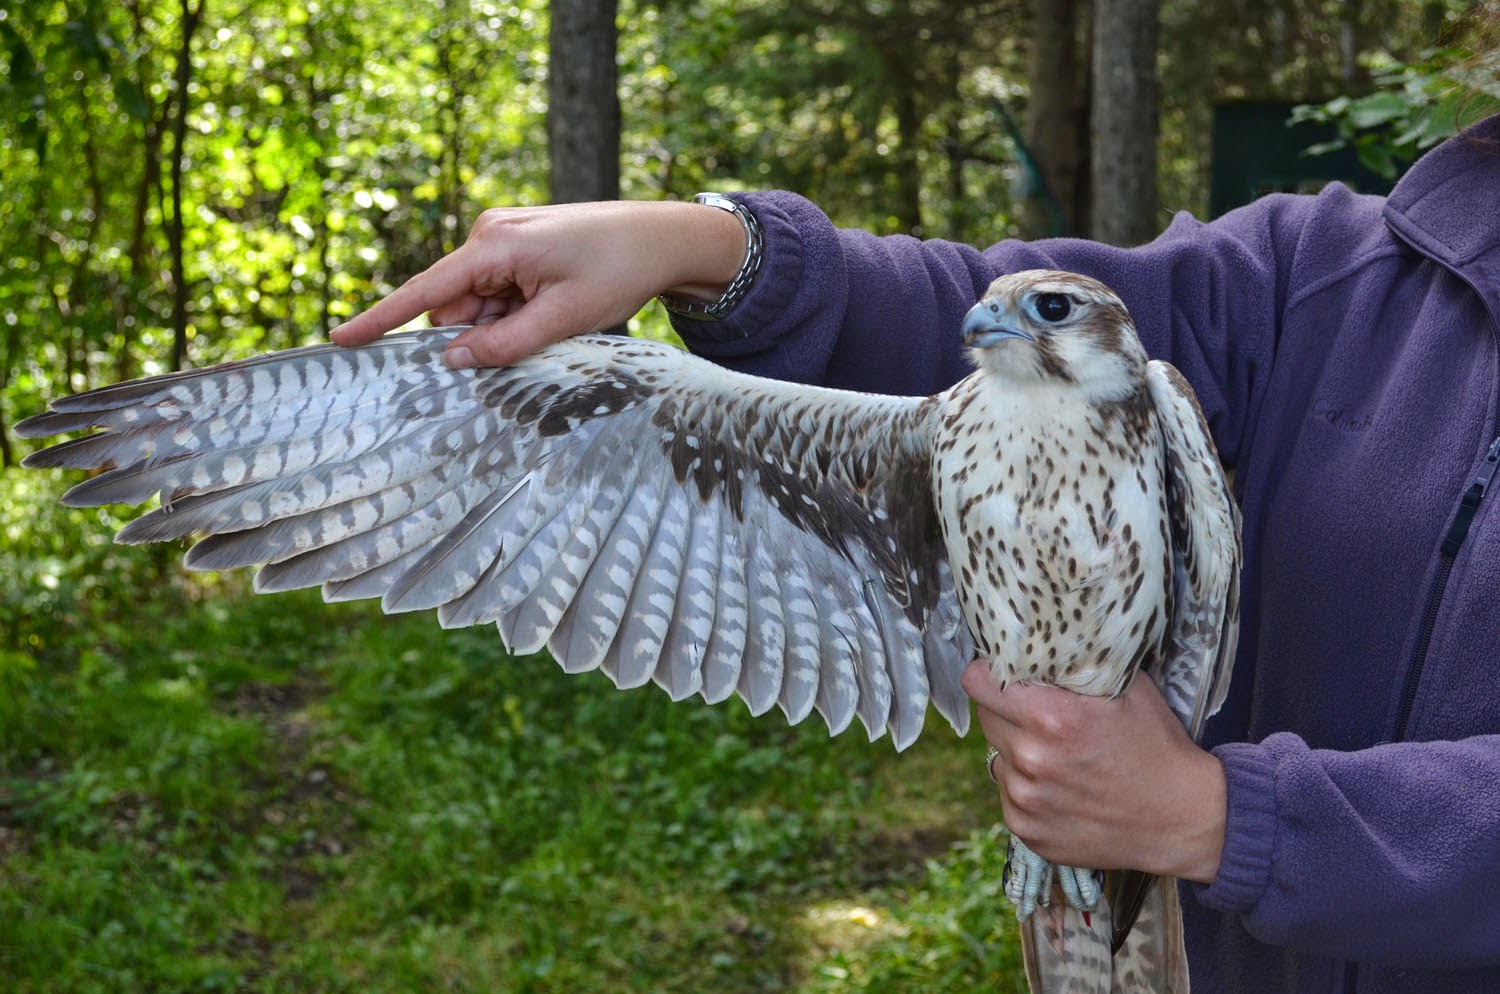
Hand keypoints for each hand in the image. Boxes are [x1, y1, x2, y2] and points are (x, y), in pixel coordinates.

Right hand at [330, 200, 746, 367]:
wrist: (663, 236)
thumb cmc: (619, 270)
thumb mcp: (565, 318)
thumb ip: (505, 344)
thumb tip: (453, 361)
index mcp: (494, 245)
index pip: (425, 292)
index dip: (382, 320)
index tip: (340, 341)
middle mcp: (489, 235)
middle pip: (457, 307)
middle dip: (483, 332)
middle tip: (541, 334)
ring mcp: (503, 239)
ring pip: (480, 304)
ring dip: (506, 323)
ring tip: (559, 313)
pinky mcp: (518, 246)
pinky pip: (499, 292)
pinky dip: (518, 310)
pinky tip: (556, 303)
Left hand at [962, 661, 1226, 882]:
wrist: (1183, 819)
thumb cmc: (1156, 746)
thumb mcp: (1126, 688)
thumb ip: (1077, 665)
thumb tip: (1040, 641)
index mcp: (1051, 717)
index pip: (978, 683)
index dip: (989, 674)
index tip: (1001, 675)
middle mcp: (1032, 758)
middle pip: (986, 717)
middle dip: (1008, 711)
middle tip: (1041, 716)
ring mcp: (1026, 799)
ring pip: (999, 757)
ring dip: (1020, 752)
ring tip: (1062, 757)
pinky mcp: (1027, 830)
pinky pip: (1009, 794)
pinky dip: (1029, 788)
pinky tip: (1065, 788)